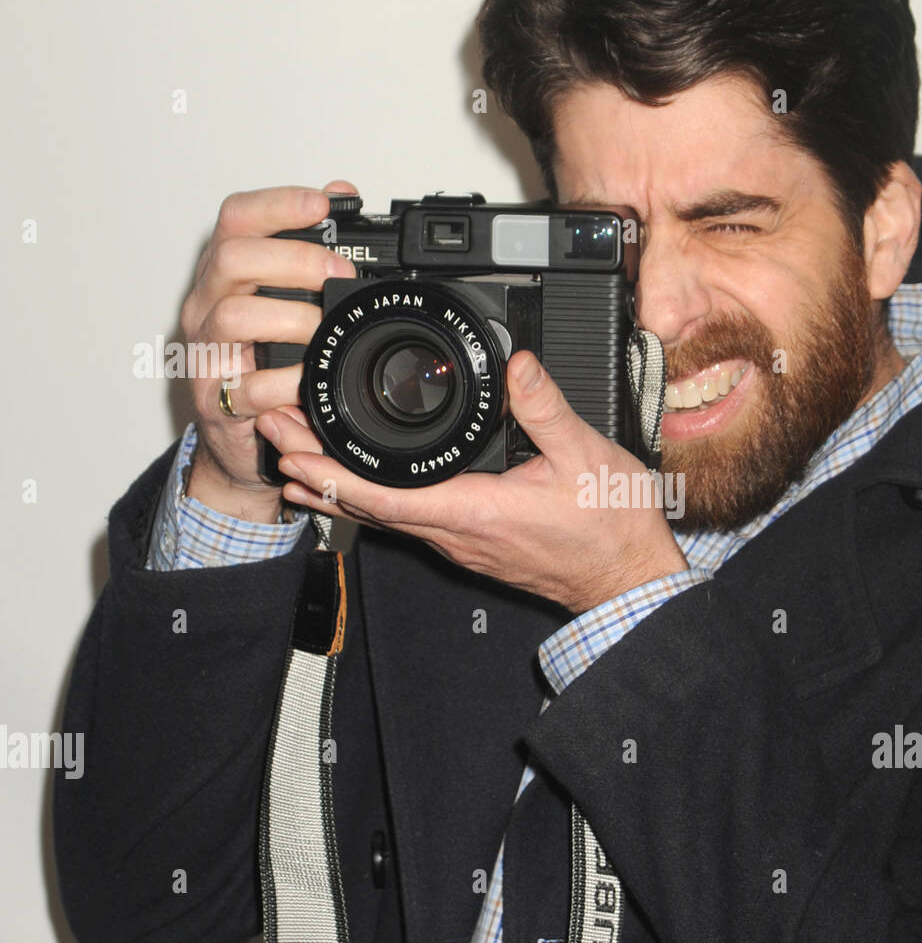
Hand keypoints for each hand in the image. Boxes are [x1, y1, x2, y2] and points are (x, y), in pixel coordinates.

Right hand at [179, 179, 359, 520]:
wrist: (242, 442)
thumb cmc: (263, 365)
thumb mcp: (287, 301)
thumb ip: (309, 248)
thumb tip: (340, 192)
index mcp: (225, 275)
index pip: (236, 219)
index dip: (277, 204)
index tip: (322, 204)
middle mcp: (206, 307)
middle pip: (232, 258)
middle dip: (294, 259)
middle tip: (340, 274)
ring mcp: (206, 354)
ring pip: (233, 316)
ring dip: (291, 318)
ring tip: (325, 330)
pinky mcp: (217, 402)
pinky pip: (246, 387)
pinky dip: (285, 382)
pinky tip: (309, 379)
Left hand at [257, 351, 688, 613]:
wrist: (628, 577)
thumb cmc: (610, 529)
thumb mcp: (587, 456)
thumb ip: (546, 407)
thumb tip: (515, 365)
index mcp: (473, 511)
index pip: (380, 495)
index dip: (327, 469)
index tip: (291, 439)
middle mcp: (455, 533)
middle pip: (364, 506)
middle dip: (312, 468)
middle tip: (273, 427)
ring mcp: (459, 542)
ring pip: (380, 515)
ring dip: (335, 483)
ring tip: (295, 451)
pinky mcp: (470, 542)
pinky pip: (404, 519)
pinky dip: (367, 495)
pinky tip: (356, 481)